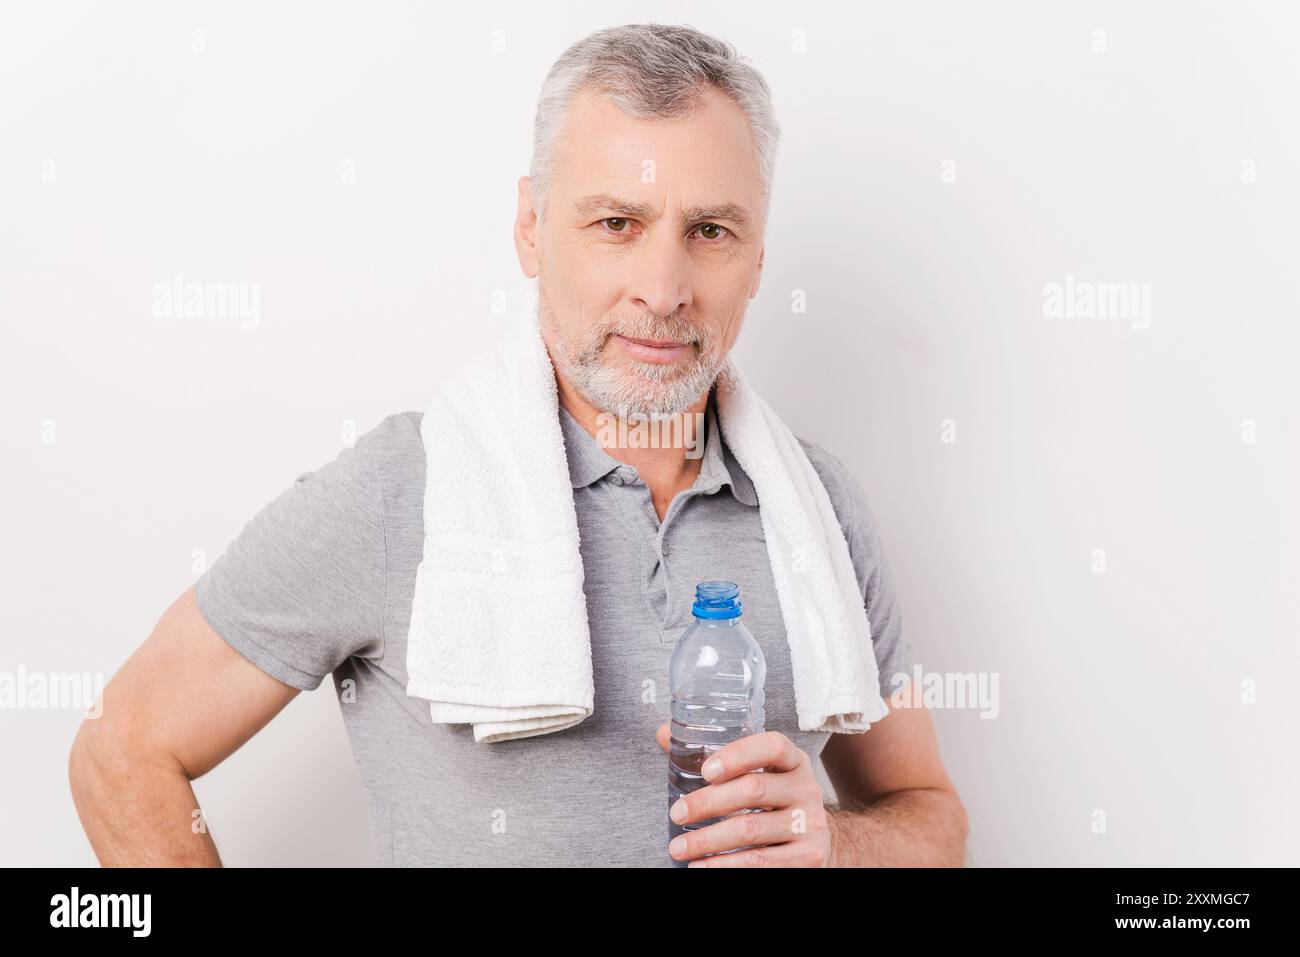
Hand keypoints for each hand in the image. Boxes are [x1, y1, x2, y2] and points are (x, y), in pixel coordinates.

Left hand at [656, 722, 831, 866]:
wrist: (814, 841)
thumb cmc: (773, 801)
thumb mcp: (757, 774)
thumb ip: (713, 756)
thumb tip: (663, 732)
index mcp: (794, 761)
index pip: (773, 746)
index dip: (738, 755)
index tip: (705, 770)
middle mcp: (806, 789)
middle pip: (753, 790)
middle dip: (708, 803)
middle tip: (676, 813)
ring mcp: (809, 824)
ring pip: (750, 829)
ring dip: (707, 840)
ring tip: (678, 848)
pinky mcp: (808, 856)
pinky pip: (759, 861)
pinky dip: (725, 865)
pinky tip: (702, 866)